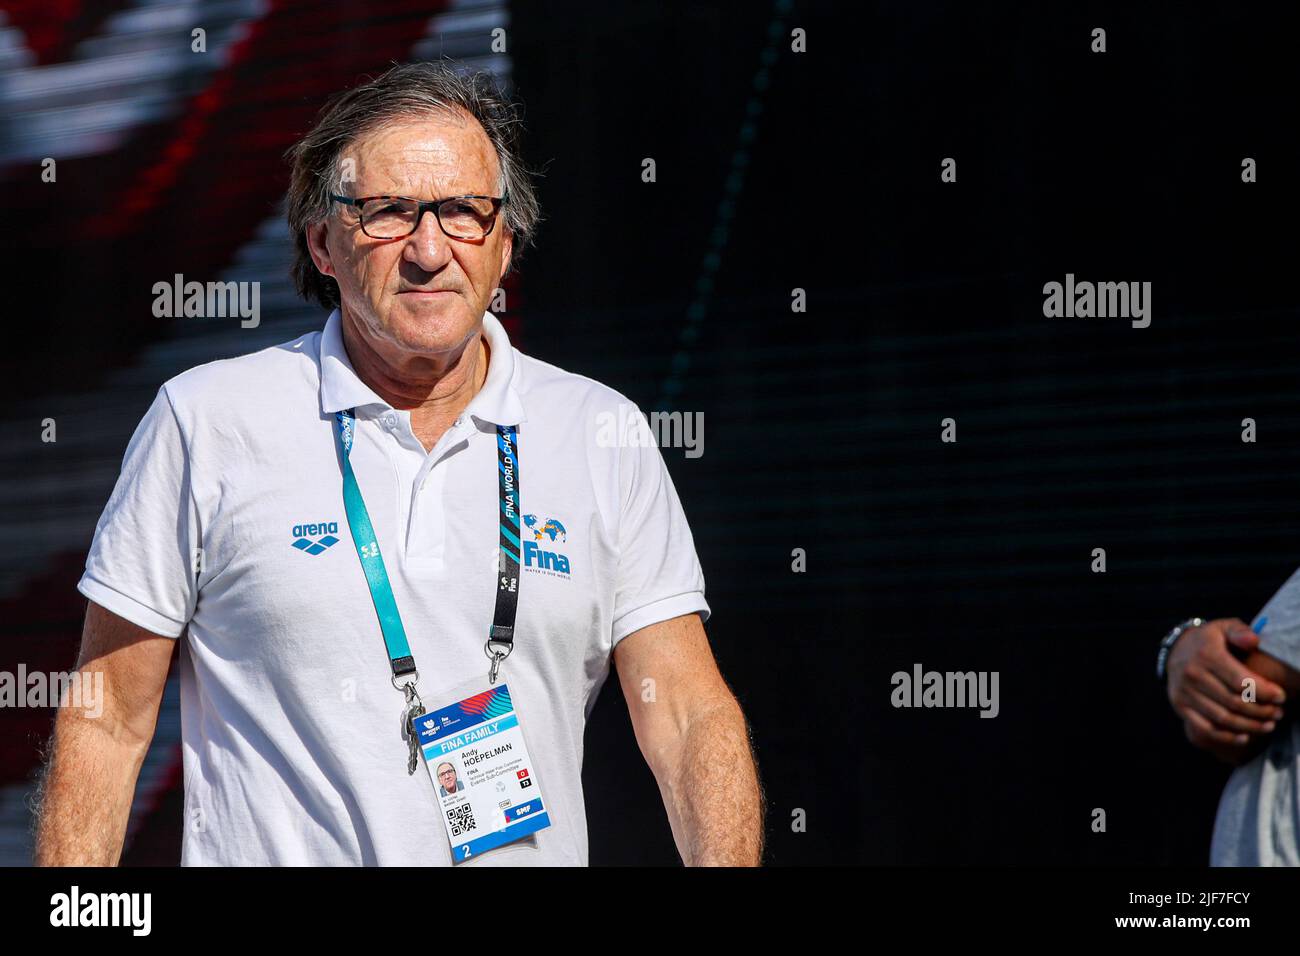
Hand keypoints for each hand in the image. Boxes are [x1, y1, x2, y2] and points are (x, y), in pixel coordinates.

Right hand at [1166, 617, 1286, 764]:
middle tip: (1279, 713)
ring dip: (1250, 726)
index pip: (1240, 680)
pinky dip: (1227, 737)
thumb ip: (1240, 631)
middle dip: (1261, 711)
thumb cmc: (1209, 641)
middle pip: (1233, 702)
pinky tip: (1245, 737)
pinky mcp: (1180, 706)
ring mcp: (1184, 692)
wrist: (1175, 650)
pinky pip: (1205, 728)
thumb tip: (1253, 641)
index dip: (1264, 692)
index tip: (1281, 697)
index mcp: (1206, 655)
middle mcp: (1192, 674)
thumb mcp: (1223, 628)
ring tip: (1269, 725)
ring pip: (1222, 718)